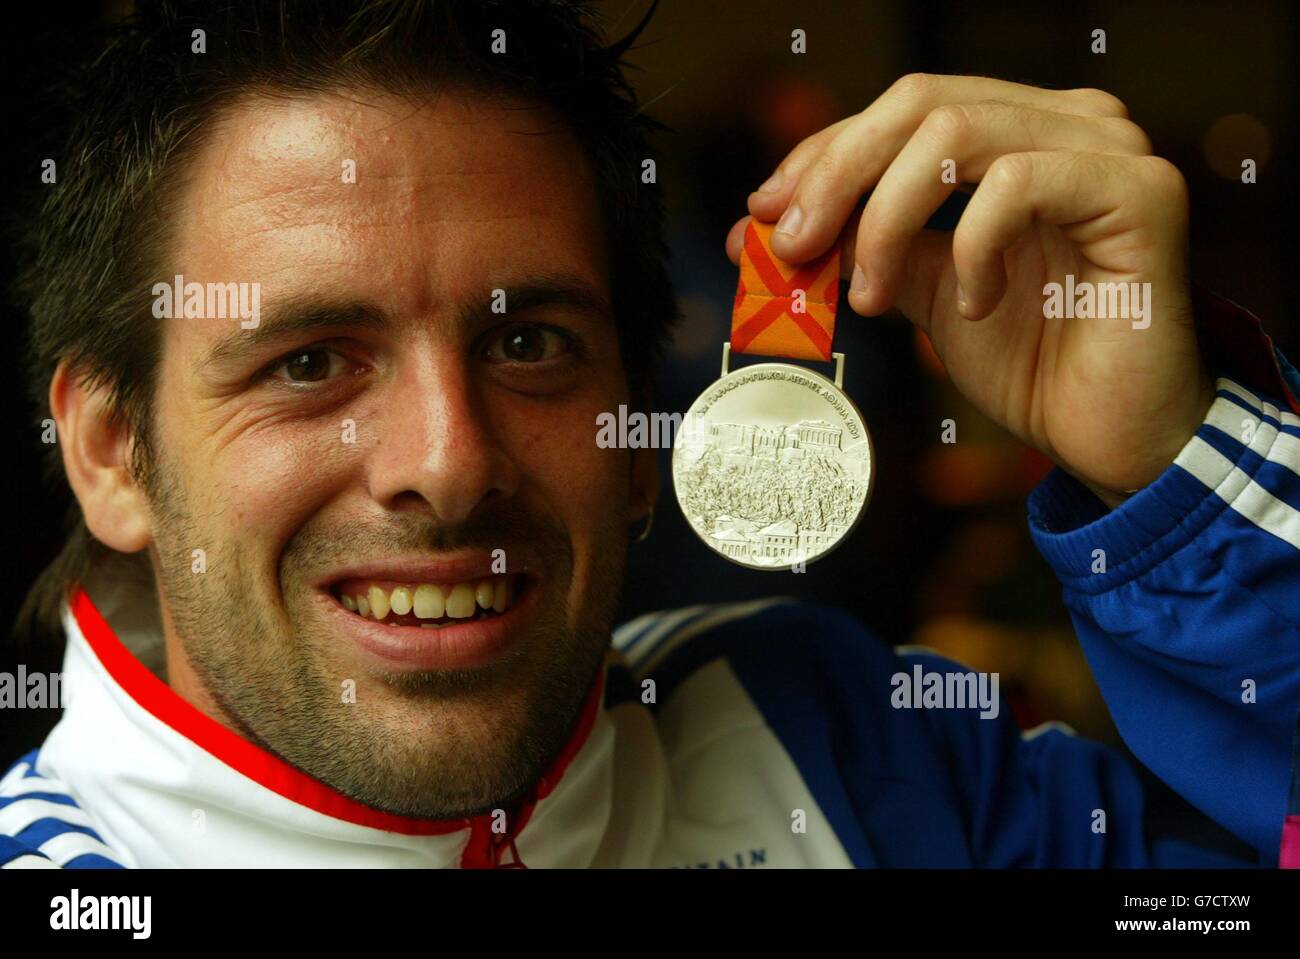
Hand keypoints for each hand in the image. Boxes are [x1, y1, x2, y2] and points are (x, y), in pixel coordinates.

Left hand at [727, 73, 1215, 502]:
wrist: (1108, 433)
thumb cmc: (1031, 360)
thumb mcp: (923, 292)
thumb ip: (861, 247)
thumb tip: (761, 228)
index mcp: (1020, 130)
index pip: (902, 110)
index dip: (823, 155)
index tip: (761, 214)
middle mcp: (1068, 121)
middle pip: (920, 105)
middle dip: (836, 175)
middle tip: (791, 247)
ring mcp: (1109, 147)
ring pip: (955, 135)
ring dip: (886, 218)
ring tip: (869, 295)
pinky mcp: (1140, 191)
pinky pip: (1016, 185)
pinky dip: (972, 249)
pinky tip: (977, 305)